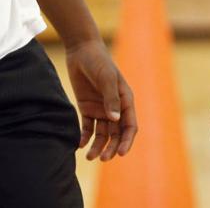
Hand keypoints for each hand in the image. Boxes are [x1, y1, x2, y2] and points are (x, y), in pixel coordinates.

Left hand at [65, 39, 136, 160]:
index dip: (126, 141)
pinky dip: (84, 137)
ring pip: (102, 133)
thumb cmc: (98, 61)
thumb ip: (111, 98)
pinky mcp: (87, 107)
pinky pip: (87, 127)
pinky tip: (79, 145)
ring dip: (98, 146)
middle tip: (103, 159)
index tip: (120, 153)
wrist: (81, 50)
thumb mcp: (106, 77)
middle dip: (111, 147)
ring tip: (90, 157)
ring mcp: (101, 108)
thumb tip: (115, 121)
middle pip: (115, 133)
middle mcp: (115, 108)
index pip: (129, 126)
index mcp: (125, 101)